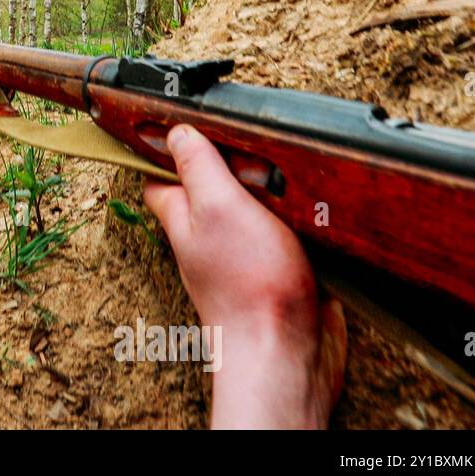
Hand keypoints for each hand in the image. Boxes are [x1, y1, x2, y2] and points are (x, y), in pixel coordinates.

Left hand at [143, 124, 345, 428]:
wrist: (285, 350)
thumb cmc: (247, 284)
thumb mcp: (217, 206)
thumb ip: (198, 168)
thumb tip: (176, 133)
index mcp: (183, 218)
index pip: (161, 177)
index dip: (169, 151)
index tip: (188, 125)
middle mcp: (207, 237)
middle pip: (210, 187)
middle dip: (232, 164)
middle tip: (254, 150)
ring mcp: (243, 254)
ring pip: (250, 209)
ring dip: (270, 189)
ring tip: (288, 170)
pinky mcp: (280, 269)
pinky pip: (284, 233)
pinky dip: (298, 218)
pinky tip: (314, 206)